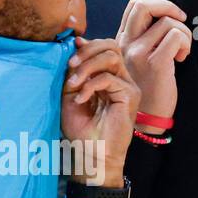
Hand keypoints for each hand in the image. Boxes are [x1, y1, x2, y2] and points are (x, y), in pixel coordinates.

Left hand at [62, 36, 140, 185]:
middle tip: (70, 66)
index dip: (85, 46)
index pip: (103, 47)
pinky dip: (90, 85)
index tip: (67, 55)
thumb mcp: (70, 93)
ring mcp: (127, 86)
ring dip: (87, 66)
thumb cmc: (80, 128)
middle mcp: (120, 78)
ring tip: (73, 84)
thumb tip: (76, 42)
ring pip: (111, 57)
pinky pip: (109, 78)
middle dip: (86, 52)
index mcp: (107, 75)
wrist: (90, 154)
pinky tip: (80, 99)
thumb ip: (74, 70)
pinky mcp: (130, 96)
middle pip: (109, 46)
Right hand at [115, 0, 191, 131]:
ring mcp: (138, 53)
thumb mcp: (138, 62)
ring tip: (181, 51)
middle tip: (181, 21)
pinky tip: (182, 59)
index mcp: (121, 42)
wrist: (144, 120)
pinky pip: (175, 36)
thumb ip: (145, 40)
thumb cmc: (146, 91)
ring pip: (167, 22)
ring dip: (184, 33)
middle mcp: (126, 45)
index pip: (134, 5)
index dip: (157, 5)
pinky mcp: (154, 64)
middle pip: (144, 5)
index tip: (170, 19)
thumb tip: (168, 18)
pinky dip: (185, 43)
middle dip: (169, 7)